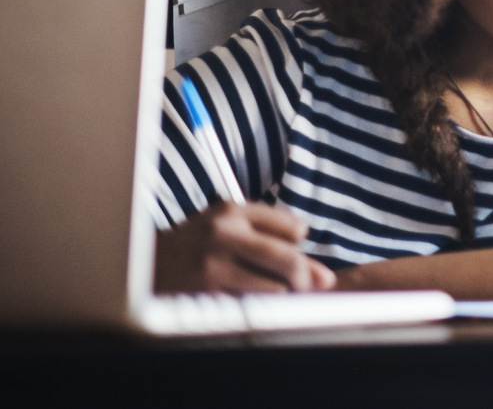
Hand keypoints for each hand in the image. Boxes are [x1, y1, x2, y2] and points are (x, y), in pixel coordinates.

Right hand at [153, 201, 336, 293]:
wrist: (143, 267)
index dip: (299, 247)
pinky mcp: (204, 291)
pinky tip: (247, 300)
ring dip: (281, 295)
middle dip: (303, 277)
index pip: (294, 229)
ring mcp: (212, 263)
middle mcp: (222, 232)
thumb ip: (276, 243)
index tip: (292, 254)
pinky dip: (259, 306)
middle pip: (288, 258)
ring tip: (270, 293)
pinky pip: (249, 304)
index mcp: (231, 209)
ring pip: (274, 286)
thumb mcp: (230, 230)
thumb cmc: (197, 246)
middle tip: (301, 286)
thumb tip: (326, 278)